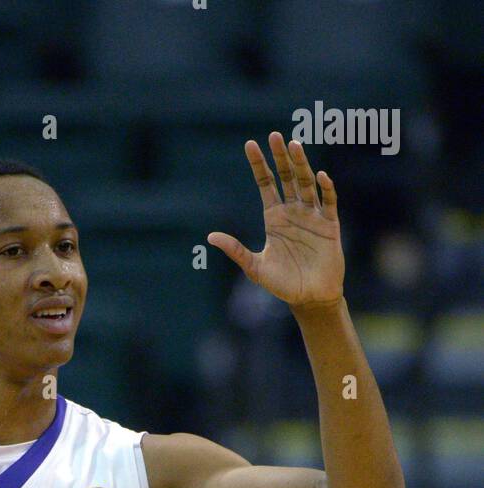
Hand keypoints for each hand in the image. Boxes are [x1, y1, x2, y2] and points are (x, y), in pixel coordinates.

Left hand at [208, 132, 344, 307]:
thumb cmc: (282, 284)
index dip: (258, 165)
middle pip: (287, 177)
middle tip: (274, 136)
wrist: (309, 298)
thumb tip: (209, 238)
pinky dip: (325, 189)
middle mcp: (293, 211)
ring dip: (302, 165)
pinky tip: (319, 176)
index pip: (266, 184)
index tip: (250, 144)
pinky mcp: (330, 225)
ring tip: (295, 145)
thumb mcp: (254, 268)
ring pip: (307, 183)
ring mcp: (312, 215)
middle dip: (280, 157)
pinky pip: (328, 202)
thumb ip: (235, 250)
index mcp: (274, 217)